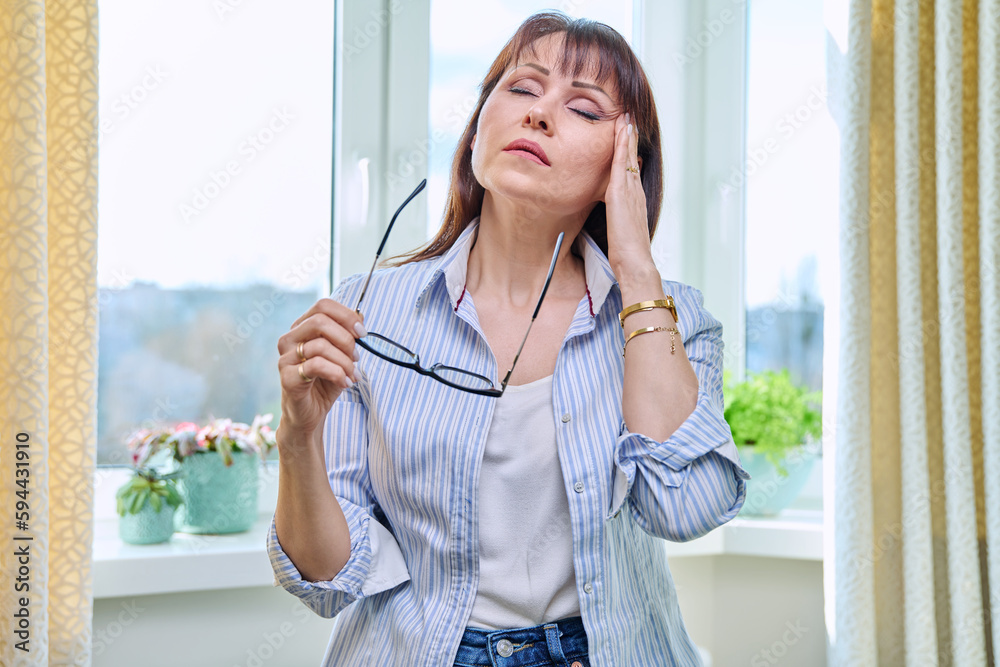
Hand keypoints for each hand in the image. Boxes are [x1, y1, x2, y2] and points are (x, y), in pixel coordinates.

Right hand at [277, 298, 364, 438]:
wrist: (310, 415)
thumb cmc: (325, 383)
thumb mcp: (342, 356)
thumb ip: (348, 335)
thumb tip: (360, 315)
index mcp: (302, 329)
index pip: (322, 306)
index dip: (346, 315)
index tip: (362, 333)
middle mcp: (289, 339)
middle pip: (320, 321)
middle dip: (346, 339)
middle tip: (358, 357)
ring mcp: (285, 358)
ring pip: (320, 345)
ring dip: (345, 362)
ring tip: (352, 375)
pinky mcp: (287, 377)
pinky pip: (316, 365)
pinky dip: (337, 373)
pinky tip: (345, 383)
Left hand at [604, 112, 656, 285]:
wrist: (634, 262)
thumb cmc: (626, 252)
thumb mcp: (619, 229)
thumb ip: (616, 217)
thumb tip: (611, 213)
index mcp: (634, 199)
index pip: (631, 169)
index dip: (628, 151)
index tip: (627, 135)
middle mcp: (635, 191)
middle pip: (632, 158)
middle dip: (630, 137)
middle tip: (629, 116)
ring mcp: (630, 190)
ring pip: (628, 156)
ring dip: (627, 134)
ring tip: (625, 115)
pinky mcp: (621, 192)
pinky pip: (622, 163)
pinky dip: (622, 145)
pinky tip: (622, 131)